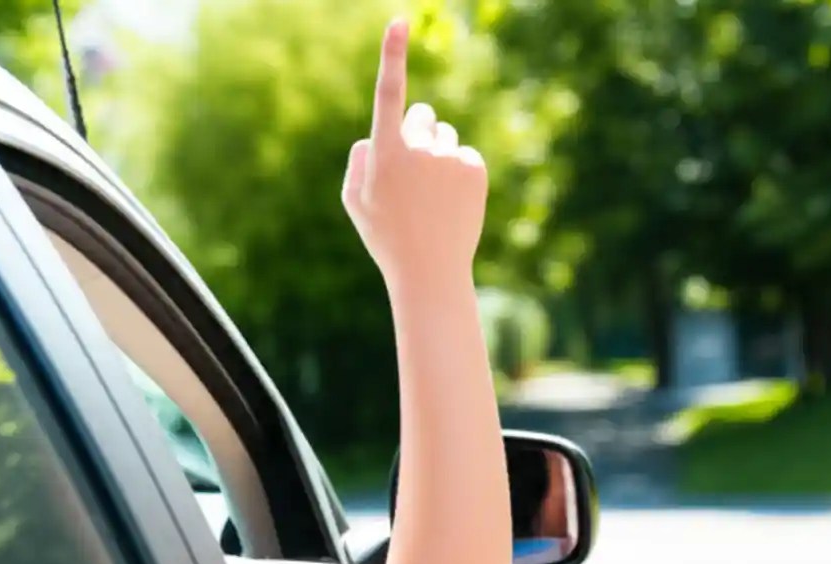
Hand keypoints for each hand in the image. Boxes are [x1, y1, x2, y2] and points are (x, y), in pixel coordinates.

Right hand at [341, 19, 488, 289]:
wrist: (431, 272)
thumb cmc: (386, 238)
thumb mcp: (356, 202)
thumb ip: (359, 161)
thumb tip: (373, 137)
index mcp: (385, 153)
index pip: (388, 94)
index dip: (391, 56)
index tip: (398, 23)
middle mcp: (419, 148)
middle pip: (422, 115)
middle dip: (417, 132)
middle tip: (413, 172)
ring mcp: (450, 157)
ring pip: (444, 135)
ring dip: (437, 154)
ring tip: (432, 197)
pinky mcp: (475, 168)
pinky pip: (463, 155)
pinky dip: (457, 173)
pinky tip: (450, 203)